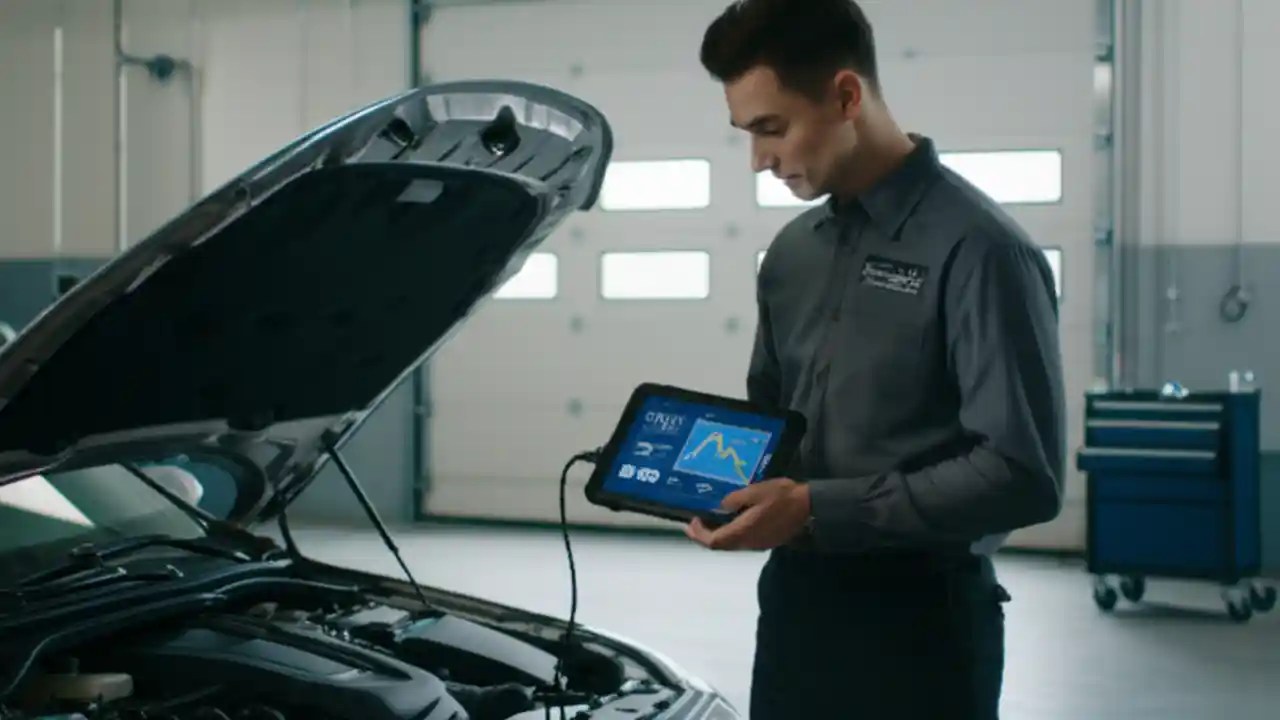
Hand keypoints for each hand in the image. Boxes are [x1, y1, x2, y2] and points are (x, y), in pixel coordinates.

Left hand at [684, 478, 809, 550]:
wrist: (810, 507)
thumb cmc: (781, 497)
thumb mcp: (754, 491)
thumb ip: (734, 499)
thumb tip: (721, 506)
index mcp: (742, 532)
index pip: (714, 541)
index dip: (699, 535)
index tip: (691, 523)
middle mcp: (748, 543)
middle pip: (720, 546)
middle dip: (705, 536)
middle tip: (696, 524)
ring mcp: (758, 544)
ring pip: (731, 544)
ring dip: (718, 535)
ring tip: (710, 520)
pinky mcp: (766, 541)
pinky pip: (742, 541)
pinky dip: (730, 533)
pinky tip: (731, 520)